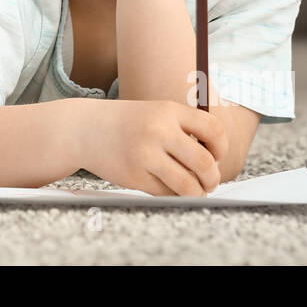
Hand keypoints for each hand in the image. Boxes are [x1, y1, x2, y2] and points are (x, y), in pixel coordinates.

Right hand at [80, 99, 227, 195]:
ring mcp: (145, 155)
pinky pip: (166, 194)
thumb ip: (185, 129)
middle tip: (210, 182)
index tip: (216, 156)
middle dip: (212, 178)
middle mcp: (158, 131)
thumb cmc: (128, 123)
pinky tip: (170, 188)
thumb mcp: (156, 112)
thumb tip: (216, 159)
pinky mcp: (134, 176)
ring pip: (187, 184)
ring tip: (195, 191)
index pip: (213, 129)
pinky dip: (174, 195)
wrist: (85, 128)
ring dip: (197, 193)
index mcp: (168, 111)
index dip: (221, 147)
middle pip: (203, 162)